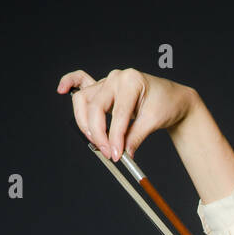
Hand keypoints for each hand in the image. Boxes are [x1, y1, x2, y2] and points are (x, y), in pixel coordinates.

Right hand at [57, 67, 195, 160]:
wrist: (172, 98)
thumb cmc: (166, 105)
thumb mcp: (155, 121)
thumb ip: (136, 137)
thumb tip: (123, 154)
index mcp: (131, 81)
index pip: (117, 114)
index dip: (115, 137)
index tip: (117, 156)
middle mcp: (116, 79)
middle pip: (94, 106)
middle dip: (99, 133)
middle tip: (109, 154)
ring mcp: (107, 81)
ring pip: (84, 99)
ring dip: (85, 122)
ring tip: (96, 141)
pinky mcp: (103, 87)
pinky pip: (81, 81)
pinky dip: (70, 83)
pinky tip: (62, 90)